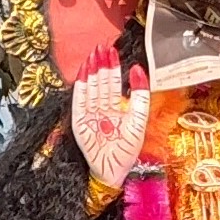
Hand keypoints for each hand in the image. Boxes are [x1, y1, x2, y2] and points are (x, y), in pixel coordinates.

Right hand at [70, 47, 149, 189]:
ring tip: (92, 55)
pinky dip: (80, 86)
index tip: (111, 51)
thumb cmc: (127, 152)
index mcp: (115, 109)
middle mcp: (101, 110)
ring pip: (90, 88)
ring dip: (90, 71)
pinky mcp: (79, 122)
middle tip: (100, 47)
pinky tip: (83, 72)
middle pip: (100, 83)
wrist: (114, 171)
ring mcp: (89, 115)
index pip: (113, 84)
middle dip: (100, 65)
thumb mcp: (139, 120)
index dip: (112, 67)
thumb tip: (138, 70)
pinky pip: (78, 100)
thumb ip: (140, 96)